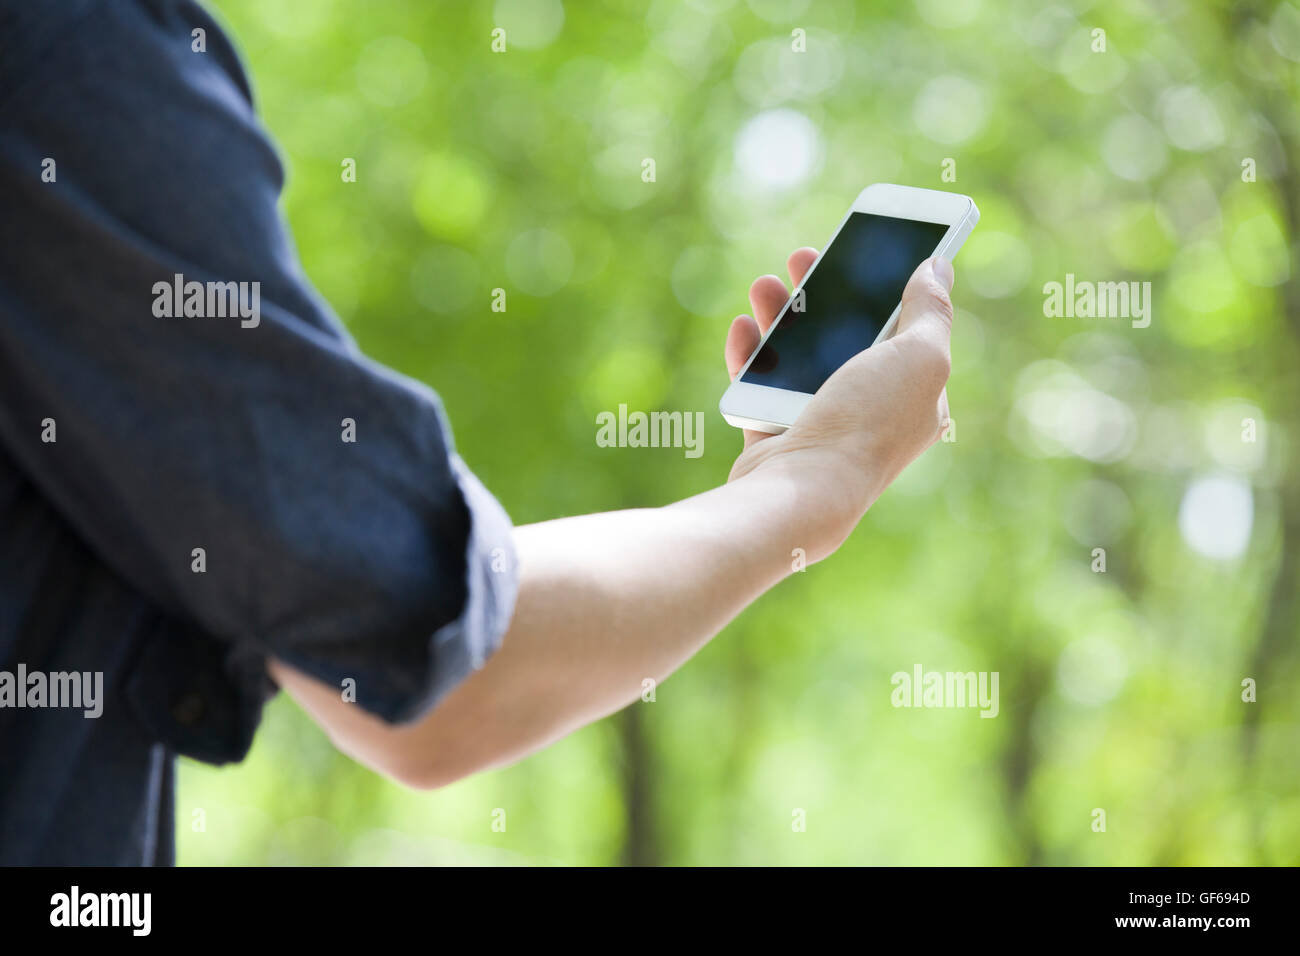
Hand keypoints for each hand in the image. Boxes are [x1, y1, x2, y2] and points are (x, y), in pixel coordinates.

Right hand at [724, 249, 955, 560]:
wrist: (802, 493)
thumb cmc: (866, 425)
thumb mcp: (919, 356)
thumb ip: (931, 310)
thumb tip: (939, 269)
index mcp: (916, 397)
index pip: (906, 331)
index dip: (888, 285)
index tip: (868, 249)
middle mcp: (872, 412)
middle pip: (848, 336)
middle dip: (827, 292)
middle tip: (806, 256)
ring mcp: (822, 425)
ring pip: (800, 356)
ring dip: (781, 315)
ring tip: (765, 284)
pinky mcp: (776, 436)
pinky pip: (761, 386)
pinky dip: (750, 355)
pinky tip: (743, 327)